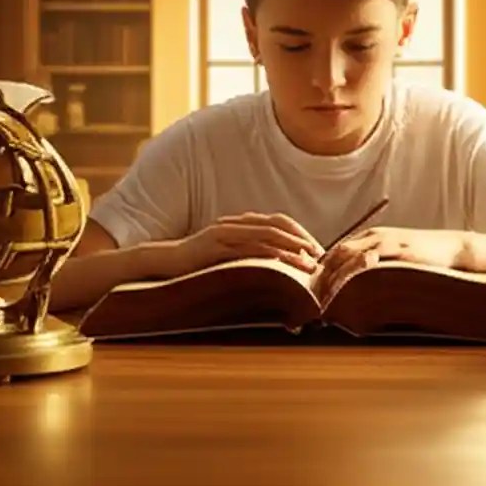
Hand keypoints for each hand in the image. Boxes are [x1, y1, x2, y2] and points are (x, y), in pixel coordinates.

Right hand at [181, 212, 324, 273]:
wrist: (165, 262)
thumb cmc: (198, 262)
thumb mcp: (228, 255)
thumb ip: (247, 253)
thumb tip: (275, 264)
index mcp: (240, 223)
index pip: (277, 221)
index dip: (299, 232)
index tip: (316, 248)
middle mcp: (235, 223)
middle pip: (277, 224)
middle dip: (301, 238)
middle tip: (319, 254)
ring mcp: (225, 233)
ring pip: (266, 236)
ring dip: (291, 248)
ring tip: (309, 262)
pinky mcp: (216, 246)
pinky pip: (247, 249)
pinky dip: (268, 254)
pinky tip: (283, 263)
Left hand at [315, 227, 466, 302]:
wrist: (451, 247)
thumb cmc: (424, 256)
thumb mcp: (394, 257)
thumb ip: (375, 265)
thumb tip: (355, 286)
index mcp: (370, 237)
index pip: (336, 251)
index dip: (321, 270)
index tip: (311, 290)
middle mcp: (374, 237)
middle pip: (337, 253)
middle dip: (322, 276)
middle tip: (311, 299)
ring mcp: (386, 242)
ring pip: (350, 256)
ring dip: (334, 278)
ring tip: (323, 299)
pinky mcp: (398, 252)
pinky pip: (372, 261)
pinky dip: (355, 274)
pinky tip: (347, 290)